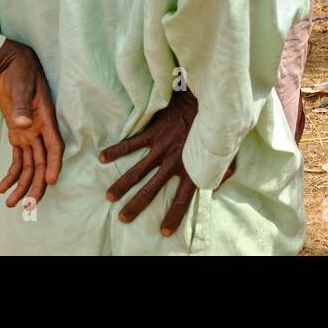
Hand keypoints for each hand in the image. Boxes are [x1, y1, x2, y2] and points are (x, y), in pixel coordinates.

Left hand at [0, 39, 64, 209]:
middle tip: (29, 205)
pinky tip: (3, 188)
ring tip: (12, 204)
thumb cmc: (19, 72)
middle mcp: (40, 129)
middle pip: (42, 162)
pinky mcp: (18, 134)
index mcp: (45, 118)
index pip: (54, 146)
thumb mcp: (21, 86)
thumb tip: (22, 125)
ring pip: (30, 165)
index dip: (54, 165)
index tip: (50, 182)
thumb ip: (22, 106)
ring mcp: (29, 133)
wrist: (10, 63)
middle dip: (37, 184)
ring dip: (23, 184)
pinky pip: (18, 159)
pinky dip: (12, 174)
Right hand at [99, 91, 233, 235]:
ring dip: (122, 185)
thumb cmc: (216, 123)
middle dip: (137, 206)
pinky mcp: (154, 131)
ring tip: (110, 197)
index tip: (164, 231)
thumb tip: (218, 185)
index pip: (184, 198)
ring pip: (138, 171)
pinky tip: (102, 157)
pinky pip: (132, 143)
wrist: (209, 95)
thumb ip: (221, 168)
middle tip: (123, 218)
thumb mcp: (225, 148)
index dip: (174, 216)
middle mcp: (175, 161)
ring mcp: (162, 147)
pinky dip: (117, 150)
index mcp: (192, 167)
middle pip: (152, 190)